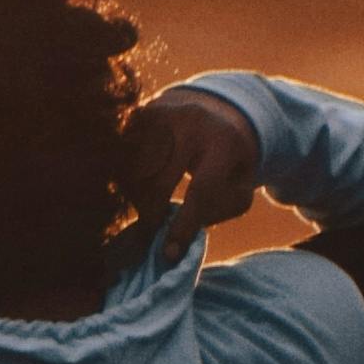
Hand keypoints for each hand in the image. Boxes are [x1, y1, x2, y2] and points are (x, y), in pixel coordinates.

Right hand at [120, 87, 263, 248]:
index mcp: (225, 141)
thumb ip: (222, 211)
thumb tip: (182, 233)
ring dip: (136, 198)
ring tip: (147, 207)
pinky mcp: (140, 112)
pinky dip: (125, 178)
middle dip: (152, 217)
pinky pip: (121, 156)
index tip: (168, 254)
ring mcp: (163, 113)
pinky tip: (136, 185)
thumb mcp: (242, 185)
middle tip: (148, 237)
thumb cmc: (228, 161)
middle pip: (159, 183)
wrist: (215, 109)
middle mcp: (192, 121)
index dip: (183, 226)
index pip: (201, 190)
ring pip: (135, 171)